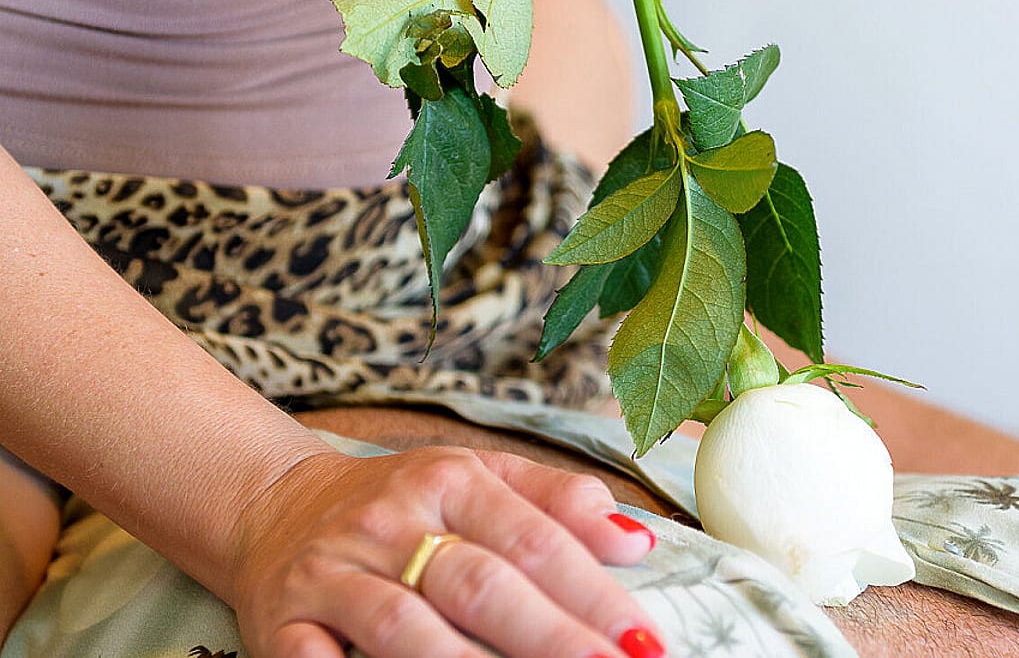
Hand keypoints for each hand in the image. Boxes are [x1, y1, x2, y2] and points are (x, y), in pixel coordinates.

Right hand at [229, 446, 663, 657]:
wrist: (275, 507)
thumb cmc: (401, 502)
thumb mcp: (478, 477)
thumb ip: (556, 502)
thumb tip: (637, 541)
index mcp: (449, 480)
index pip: (532, 540)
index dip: (591, 594)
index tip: (643, 640)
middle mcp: (391, 522)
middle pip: (478, 585)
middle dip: (550, 639)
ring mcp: (333, 573)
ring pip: (404, 627)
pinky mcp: (283, 623)